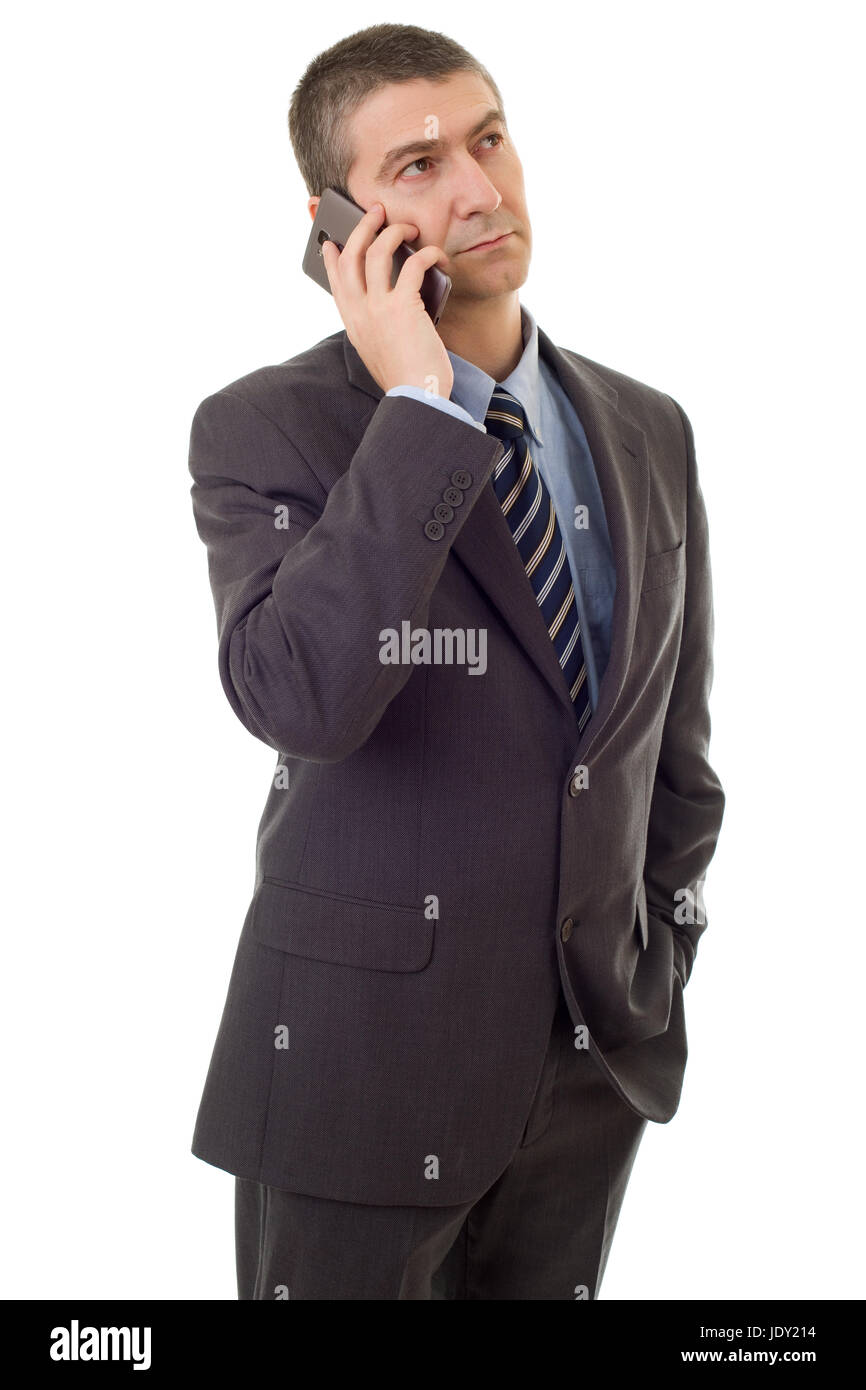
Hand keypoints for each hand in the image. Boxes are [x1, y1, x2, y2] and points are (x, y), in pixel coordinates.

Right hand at [321, 203, 453, 399]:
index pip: (335, 280)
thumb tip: (391, 304)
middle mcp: (359, 311)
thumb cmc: (405, 377)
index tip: (332, 241)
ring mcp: (377, 308)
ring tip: (408, 227)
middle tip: (377, 212)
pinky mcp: (402, 307)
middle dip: (362, 226)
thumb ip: (376, 327)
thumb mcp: (379, 350)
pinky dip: (427, 254)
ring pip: (376, 251)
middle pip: (351, 255)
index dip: (332, 255)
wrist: (416, 397)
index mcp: (352, 322)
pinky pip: (412, 265)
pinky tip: (437, 257)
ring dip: (393, 231)